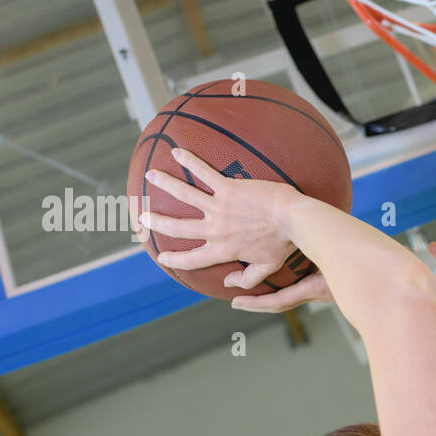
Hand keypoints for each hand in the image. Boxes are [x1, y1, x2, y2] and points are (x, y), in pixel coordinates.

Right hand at [137, 146, 305, 291]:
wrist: (294, 220)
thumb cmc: (284, 243)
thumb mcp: (267, 267)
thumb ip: (247, 279)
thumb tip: (228, 284)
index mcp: (223, 250)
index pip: (192, 259)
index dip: (175, 259)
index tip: (162, 256)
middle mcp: (216, 230)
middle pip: (178, 227)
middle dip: (157, 223)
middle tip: (142, 218)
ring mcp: (220, 208)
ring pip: (184, 195)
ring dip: (165, 184)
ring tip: (150, 175)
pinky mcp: (228, 188)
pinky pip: (205, 173)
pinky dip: (190, 162)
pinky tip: (178, 152)